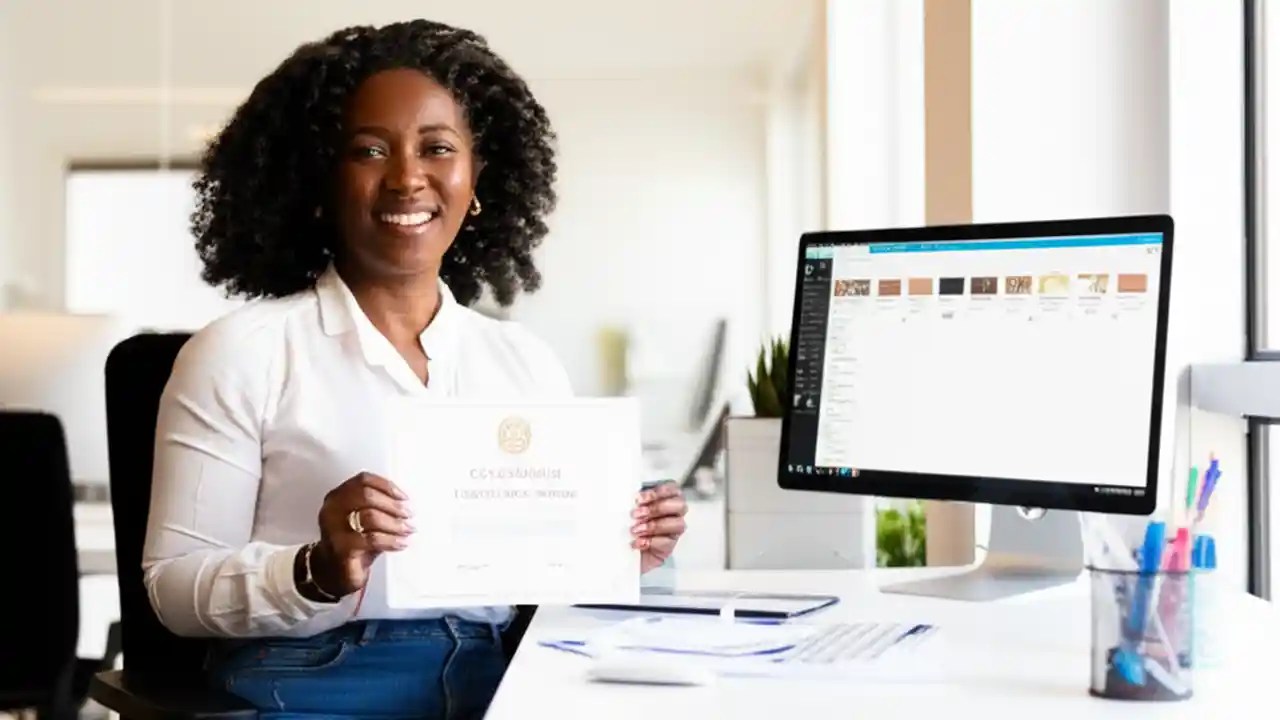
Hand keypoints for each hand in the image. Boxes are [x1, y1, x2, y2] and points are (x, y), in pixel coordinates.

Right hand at [311, 471, 414, 596]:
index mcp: (337, 497)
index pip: (363, 480)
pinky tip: (401, 543)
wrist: (335, 573)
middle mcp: (331, 509)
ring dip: (395, 523)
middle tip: (409, 514)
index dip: (387, 486)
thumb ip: (378, 506)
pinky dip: (391, 540)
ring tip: (408, 529)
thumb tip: (406, 502)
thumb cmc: (354, 542)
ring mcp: (333, 529)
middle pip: (367, 496)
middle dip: (393, 504)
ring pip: (370, 516)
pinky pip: (372, 539)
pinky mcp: (341, 549)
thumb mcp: (364, 519)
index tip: (404, 496)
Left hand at [631, 482, 687, 572]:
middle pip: (679, 505)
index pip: (672, 488)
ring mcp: (675, 529)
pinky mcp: (670, 545)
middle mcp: (675, 512)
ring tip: (635, 530)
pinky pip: (667, 542)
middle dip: (657, 509)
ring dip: (654, 526)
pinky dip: (651, 541)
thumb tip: (627, 493)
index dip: (658, 492)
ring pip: (677, 524)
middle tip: (636, 514)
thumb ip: (635, 499)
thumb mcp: (631, 507)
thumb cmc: (629, 522)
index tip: (639, 498)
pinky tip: (638, 542)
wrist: (625, 547)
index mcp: (667, 497)